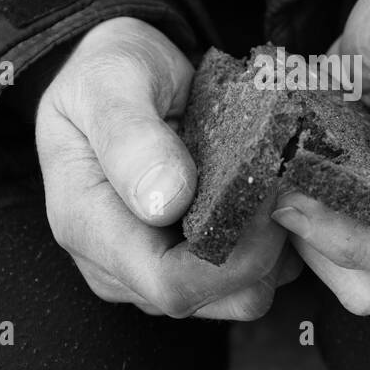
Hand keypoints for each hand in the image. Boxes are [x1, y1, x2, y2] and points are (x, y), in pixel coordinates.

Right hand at [35, 16, 300, 319]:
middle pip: (215, 298)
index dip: (233, 254)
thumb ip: (130, 137)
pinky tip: (270, 193)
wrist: (118, 74)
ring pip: (243, 295)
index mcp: (88, 228)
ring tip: (276, 181)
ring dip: (276, 247)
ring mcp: (155, 272)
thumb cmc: (107, 71)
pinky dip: (275, 242)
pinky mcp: (191, 265)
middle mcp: (120, 267)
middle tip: (281, 177)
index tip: (266, 189)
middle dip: (265, 248)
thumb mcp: (108, 80)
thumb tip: (165, 203)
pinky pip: (253, 276)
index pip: (171, 283)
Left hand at [271, 0, 369, 314]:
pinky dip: (293, 230)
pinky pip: (324, 248)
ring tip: (272, 184)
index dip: (365, 242)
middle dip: (326, 248)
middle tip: (277, 192)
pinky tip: (270, 181)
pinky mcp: (359, 208)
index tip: (301, 200)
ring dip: (306, 243)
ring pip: (352, 275)